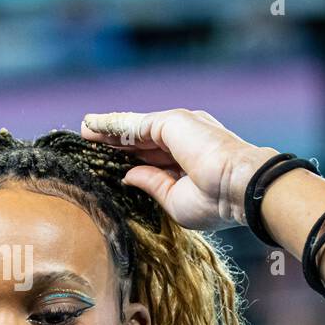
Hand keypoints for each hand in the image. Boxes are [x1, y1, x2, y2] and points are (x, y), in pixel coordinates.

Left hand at [81, 109, 278, 231]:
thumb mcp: (175, 200)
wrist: (240, 189)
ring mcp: (178, 129)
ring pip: (134, 129)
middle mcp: (183, 141)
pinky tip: (92, 125)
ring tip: (84, 130)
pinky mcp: (171, 122)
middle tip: (88, 142)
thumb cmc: (216, 203)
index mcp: (187, 163)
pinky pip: (133, 123)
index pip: (150, 158)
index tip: (107, 163)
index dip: (127, 159)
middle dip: (113, 142)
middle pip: (139, 141)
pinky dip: (111, 123)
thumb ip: (152, 184)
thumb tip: (129, 175)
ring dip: (107, 129)